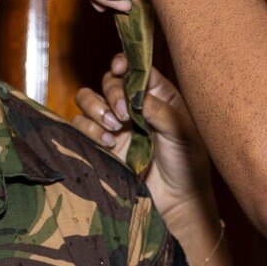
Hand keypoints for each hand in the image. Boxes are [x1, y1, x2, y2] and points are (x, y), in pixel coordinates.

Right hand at [71, 54, 218, 235]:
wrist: (176, 201)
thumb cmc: (187, 164)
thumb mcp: (182, 133)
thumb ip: (159, 110)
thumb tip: (136, 94)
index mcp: (156, 96)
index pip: (135, 69)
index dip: (124, 63)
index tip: (119, 68)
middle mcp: (132, 106)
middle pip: (108, 81)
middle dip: (111, 93)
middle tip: (122, 115)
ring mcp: (114, 125)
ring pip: (87, 99)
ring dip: (96, 108)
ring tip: (114, 128)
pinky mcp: (98, 144)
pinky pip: (79, 125)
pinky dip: (88, 129)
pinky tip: (107, 143)